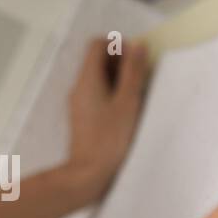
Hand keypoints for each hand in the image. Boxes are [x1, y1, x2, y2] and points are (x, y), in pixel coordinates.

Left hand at [62, 35, 149, 202]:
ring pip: (97, 76)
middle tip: (139, 78)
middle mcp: (79, 87)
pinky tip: (125, 109)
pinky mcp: (82, 115)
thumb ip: (133, 72)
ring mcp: (79, 101)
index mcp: (87, 79)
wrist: (88, 173)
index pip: (98, 45)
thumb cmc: (110, 139)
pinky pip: (96, 93)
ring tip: (135, 95)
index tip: (136, 61)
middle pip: (97, 59)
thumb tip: (138, 46)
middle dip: (120, 61)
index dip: (119, 46)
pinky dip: (111, 92)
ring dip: (117, 78)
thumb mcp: (127, 102)